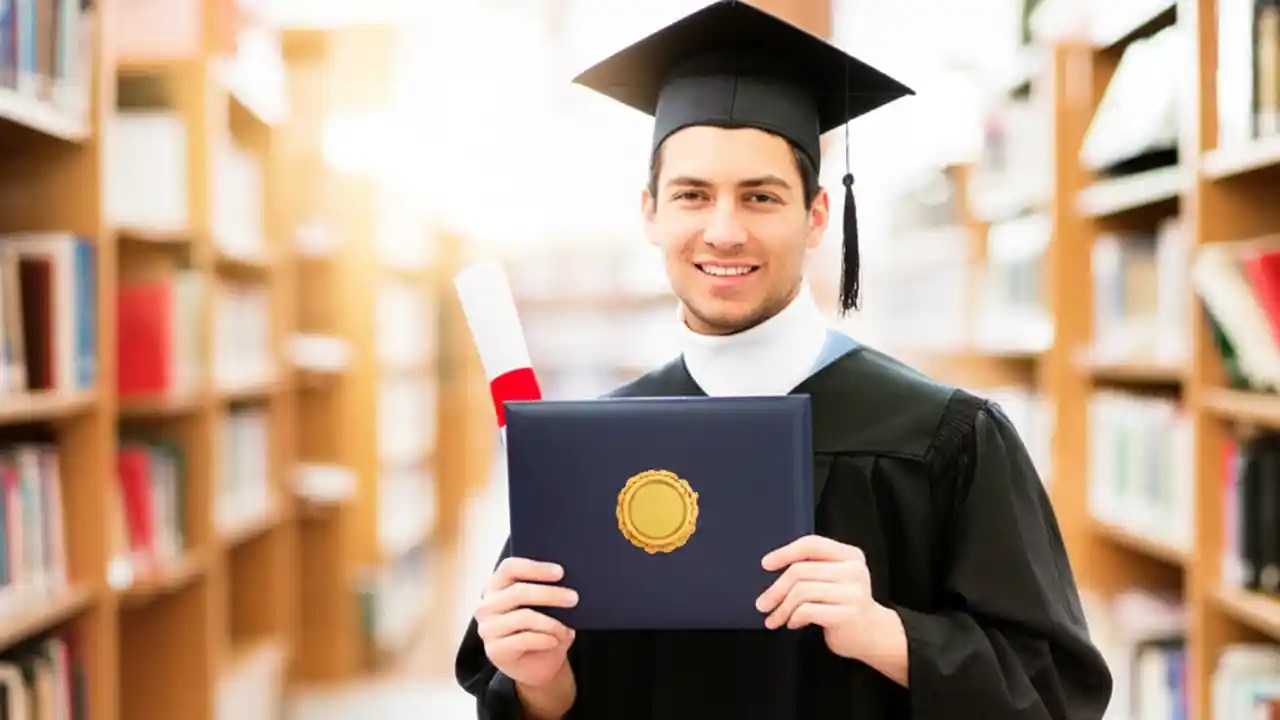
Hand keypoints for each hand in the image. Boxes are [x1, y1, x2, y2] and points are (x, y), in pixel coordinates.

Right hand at [476, 557, 578, 689]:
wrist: (536, 665)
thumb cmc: (542, 629)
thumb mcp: (547, 608)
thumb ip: (550, 593)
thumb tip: (567, 585)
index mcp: (497, 586)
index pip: (509, 568)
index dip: (535, 568)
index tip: (560, 572)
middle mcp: (487, 605)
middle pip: (518, 592)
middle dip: (550, 594)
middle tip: (574, 598)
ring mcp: (488, 628)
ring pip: (523, 617)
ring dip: (551, 623)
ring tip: (567, 629)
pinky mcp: (495, 650)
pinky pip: (524, 640)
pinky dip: (545, 639)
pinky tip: (556, 641)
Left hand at [755, 535, 890, 662]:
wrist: (873, 635)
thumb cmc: (844, 603)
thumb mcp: (834, 577)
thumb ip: (812, 567)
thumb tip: (771, 565)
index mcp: (850, 555)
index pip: (812, 544)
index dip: (785, 552)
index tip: (766, 564)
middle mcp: (854, 570)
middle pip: (800, 571)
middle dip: (776, 589)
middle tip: (762, 604)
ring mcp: (853, 593)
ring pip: (801, 592)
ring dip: (781, 608)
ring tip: (774, 619)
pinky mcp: (848, 615)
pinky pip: (808, 611)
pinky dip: (793, 617)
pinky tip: (792, 623)